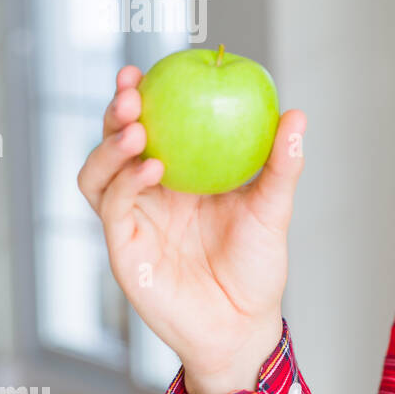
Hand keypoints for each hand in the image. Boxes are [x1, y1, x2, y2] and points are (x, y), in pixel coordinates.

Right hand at [77, 64, 306, 393]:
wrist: (244, 325)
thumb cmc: (257, 268)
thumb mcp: (273, 209)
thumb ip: (281, 164)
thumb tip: (297, 113)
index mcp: (177, 178)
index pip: (150, 127)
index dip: (140, 97)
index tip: (148, 68)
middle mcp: (147, 195)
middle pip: (113, 144)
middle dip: (115, 111)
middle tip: (134, 90)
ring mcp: (131, 222)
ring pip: (97, 174)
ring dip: (110, 146)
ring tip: (138, 128)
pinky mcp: (124, 250)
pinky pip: (113, 208)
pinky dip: (127, 183)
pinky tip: (153, 167)